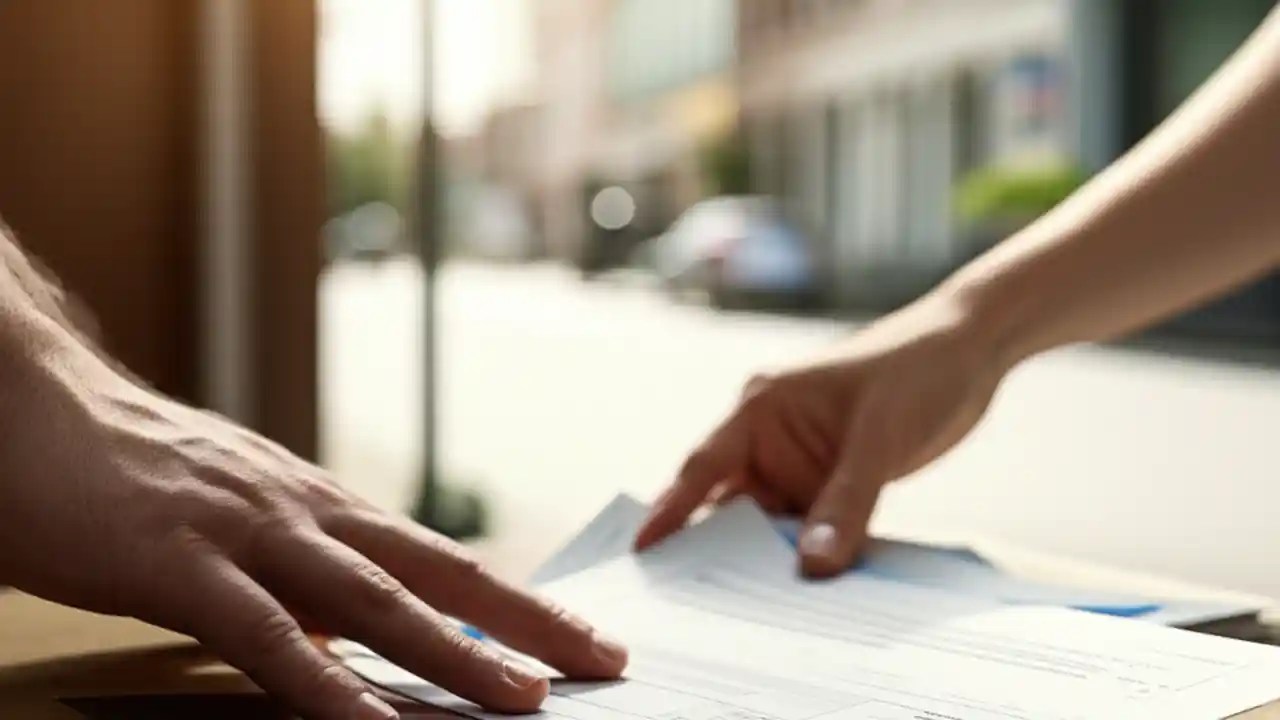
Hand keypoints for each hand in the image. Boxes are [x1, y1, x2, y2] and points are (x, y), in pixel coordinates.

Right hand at [0, 345, 626, 719]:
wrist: (33, 405)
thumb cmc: (135, 473)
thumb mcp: (239, 523)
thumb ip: (298, 577)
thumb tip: (346, 638)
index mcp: (324, 507)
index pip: (442, 560)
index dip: (518, 602)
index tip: (582, 639)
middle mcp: (306, 513)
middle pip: (438, 575)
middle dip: (527, 624)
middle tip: (602, 665)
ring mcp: (248, 535)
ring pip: (371, 603)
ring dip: (452, 656)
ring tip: (521, 703)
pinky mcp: (180, 564)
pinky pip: (260, 635)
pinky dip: (321, 684)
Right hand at [634, 294, 1012, 576]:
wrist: (971, 352)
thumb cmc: (918, 369)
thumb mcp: (879, 437)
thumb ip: (846, 502)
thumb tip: (812, 570)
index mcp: (761, 409)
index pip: (704, 467)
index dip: (670, 510)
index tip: (640, 553)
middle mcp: (769, 439)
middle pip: (729, 507)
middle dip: (714, 554)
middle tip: (690, 613)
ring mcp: (799, 464)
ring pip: (769, 525)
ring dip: (766, 562)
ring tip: (746, 619)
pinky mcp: (829, 484)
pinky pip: (807, 530)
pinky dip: (806, 557)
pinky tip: (806, 598)